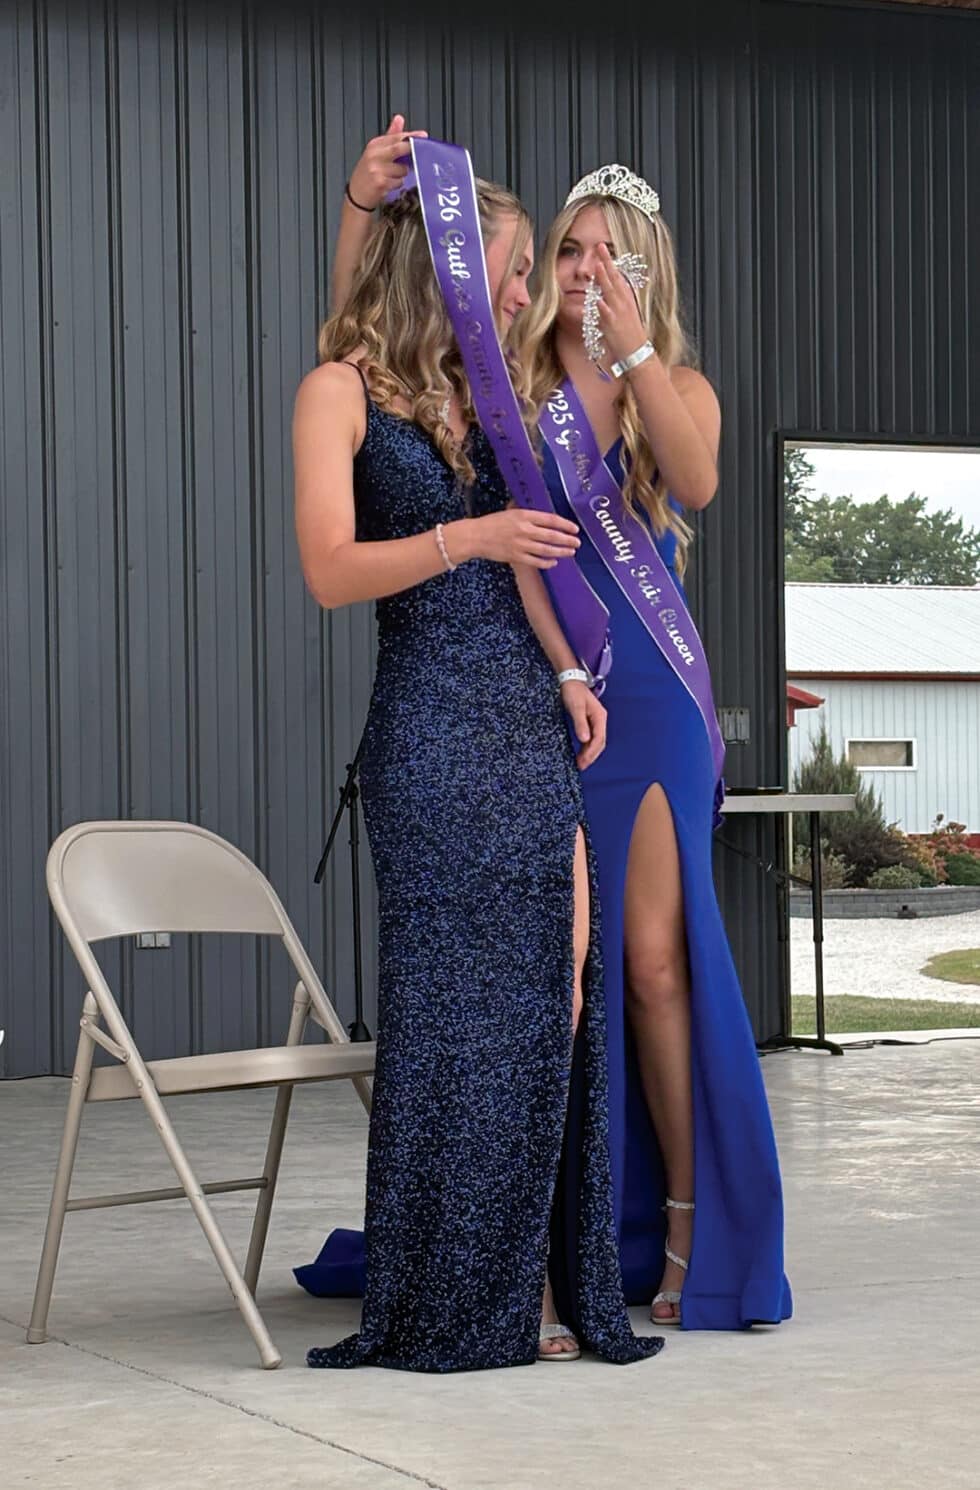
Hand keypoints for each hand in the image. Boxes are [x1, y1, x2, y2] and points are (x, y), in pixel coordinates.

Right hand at [347, 115, 427, 210]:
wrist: (356, 196)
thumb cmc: (367, 174)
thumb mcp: (376, 152)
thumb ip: (390, 136)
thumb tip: (399, 118)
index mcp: (374, 145)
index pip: (396, 137)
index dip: (411, 136)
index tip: (423, 136)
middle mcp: (374, 155)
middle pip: (399, 148)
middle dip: (411, 150)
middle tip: (422, 152)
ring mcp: (376, 169)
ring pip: (402, 169)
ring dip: (403, 173)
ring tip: (393, 176)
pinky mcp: (380, 183)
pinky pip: (399, 182)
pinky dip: (398, 184)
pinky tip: (389, 185)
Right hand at [454, 509, 580, 569]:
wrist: (475, 536)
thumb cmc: (492, 523)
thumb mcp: (510, 512)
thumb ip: (527, 515)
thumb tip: (544, 518)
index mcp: (524, 515)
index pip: (550, 519)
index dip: (565, 524)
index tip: (574, 528)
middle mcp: (524, 529)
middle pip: (552, 535)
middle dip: (567, 539)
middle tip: (578, 542)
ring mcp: (521, 544)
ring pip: (546, 549)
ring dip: (561, 551)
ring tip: (571, 552)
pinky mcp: (516, 556)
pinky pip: (536, 561)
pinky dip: (547, 563)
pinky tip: (554, 562)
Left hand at [561, 682, 606, 768]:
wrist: (570, 680)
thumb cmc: (573, 691)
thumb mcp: (576, 707)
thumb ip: (580, 723)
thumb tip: (585, 739)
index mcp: (599, 717)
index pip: (599, 739)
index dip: (591, 752)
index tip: (583, 762)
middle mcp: (600, 720)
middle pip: (600, 742)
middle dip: (591, 755)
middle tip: (581, 766)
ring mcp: (595, 721)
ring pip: (596, 741)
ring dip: (589, 753)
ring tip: (580, 763)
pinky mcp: (589, 721)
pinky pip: (591, 737)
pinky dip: (586, 747)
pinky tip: (580, 753)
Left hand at [593, 242, 649, 366]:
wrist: (637, 352)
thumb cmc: (630, 333)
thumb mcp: (625, 313)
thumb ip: (615, 301)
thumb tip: (603, 293)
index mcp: (627, 298)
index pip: (618, 275)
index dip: (611, 261)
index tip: (604, 248)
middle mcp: (623, 302)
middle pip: (614, 278)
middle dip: (607, 262)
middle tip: (600, 247)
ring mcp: (617, 312)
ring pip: (609, 292)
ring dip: (604, 279)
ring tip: (598, 265)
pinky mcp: (612, 325)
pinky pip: (605, 313)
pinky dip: (600, 306)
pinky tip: (595, 299)